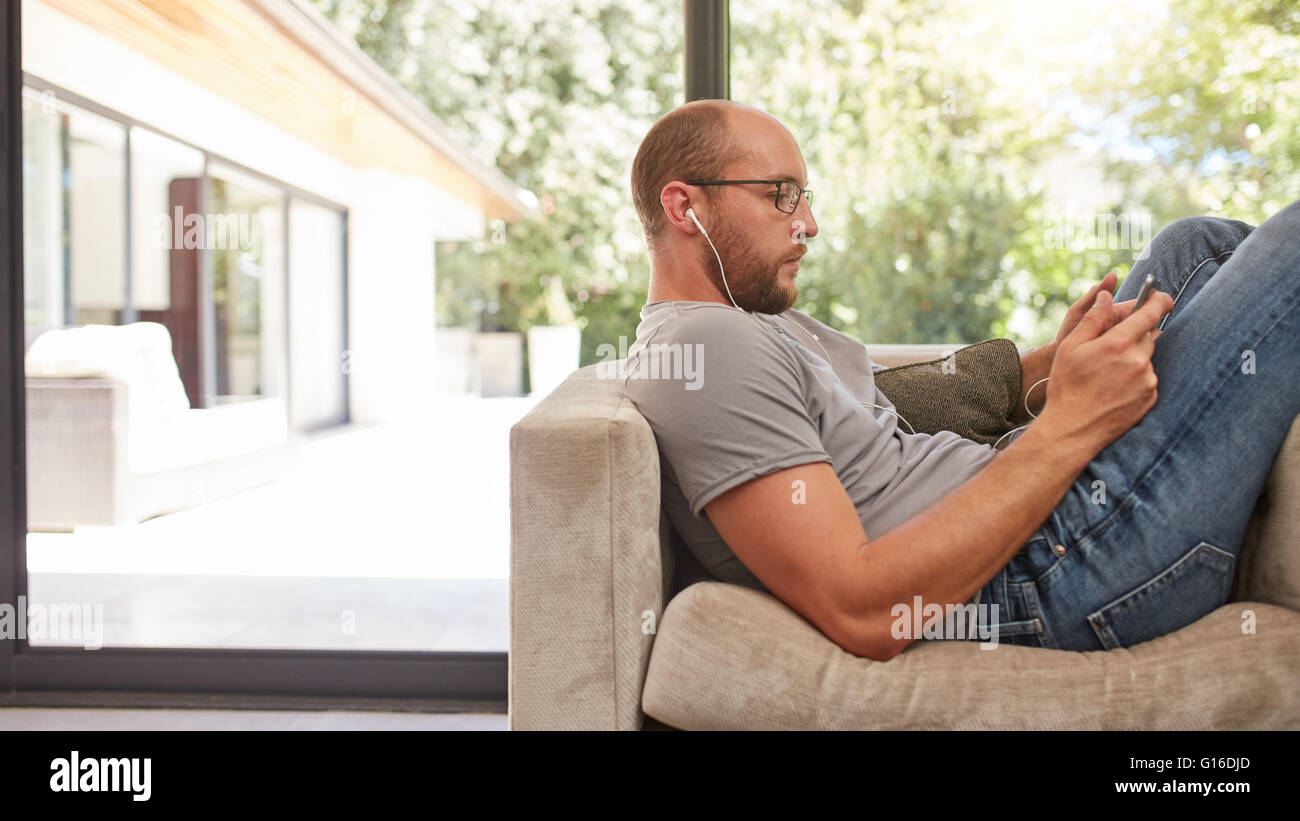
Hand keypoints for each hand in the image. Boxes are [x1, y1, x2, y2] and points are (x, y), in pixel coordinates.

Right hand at [1038, 286, 1174, 451]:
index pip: (1149, 313)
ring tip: (1107, 375)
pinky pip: (1148, 379)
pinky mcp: (1150, 397)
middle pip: (1148, 336)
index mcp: (1119, 343)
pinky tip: (1115, 388)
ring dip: (1134, 359)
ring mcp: (1147, 380)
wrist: (1074, 428)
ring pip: (1146, 358)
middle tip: (1111, 348)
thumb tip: (1106, 295)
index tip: (1161, 295)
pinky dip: (1136, 378)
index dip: (1157, 300)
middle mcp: (1138, 360)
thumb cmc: (1067, 385)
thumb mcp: (1071, 347)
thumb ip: (1093, 318)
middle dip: (1134, 336)